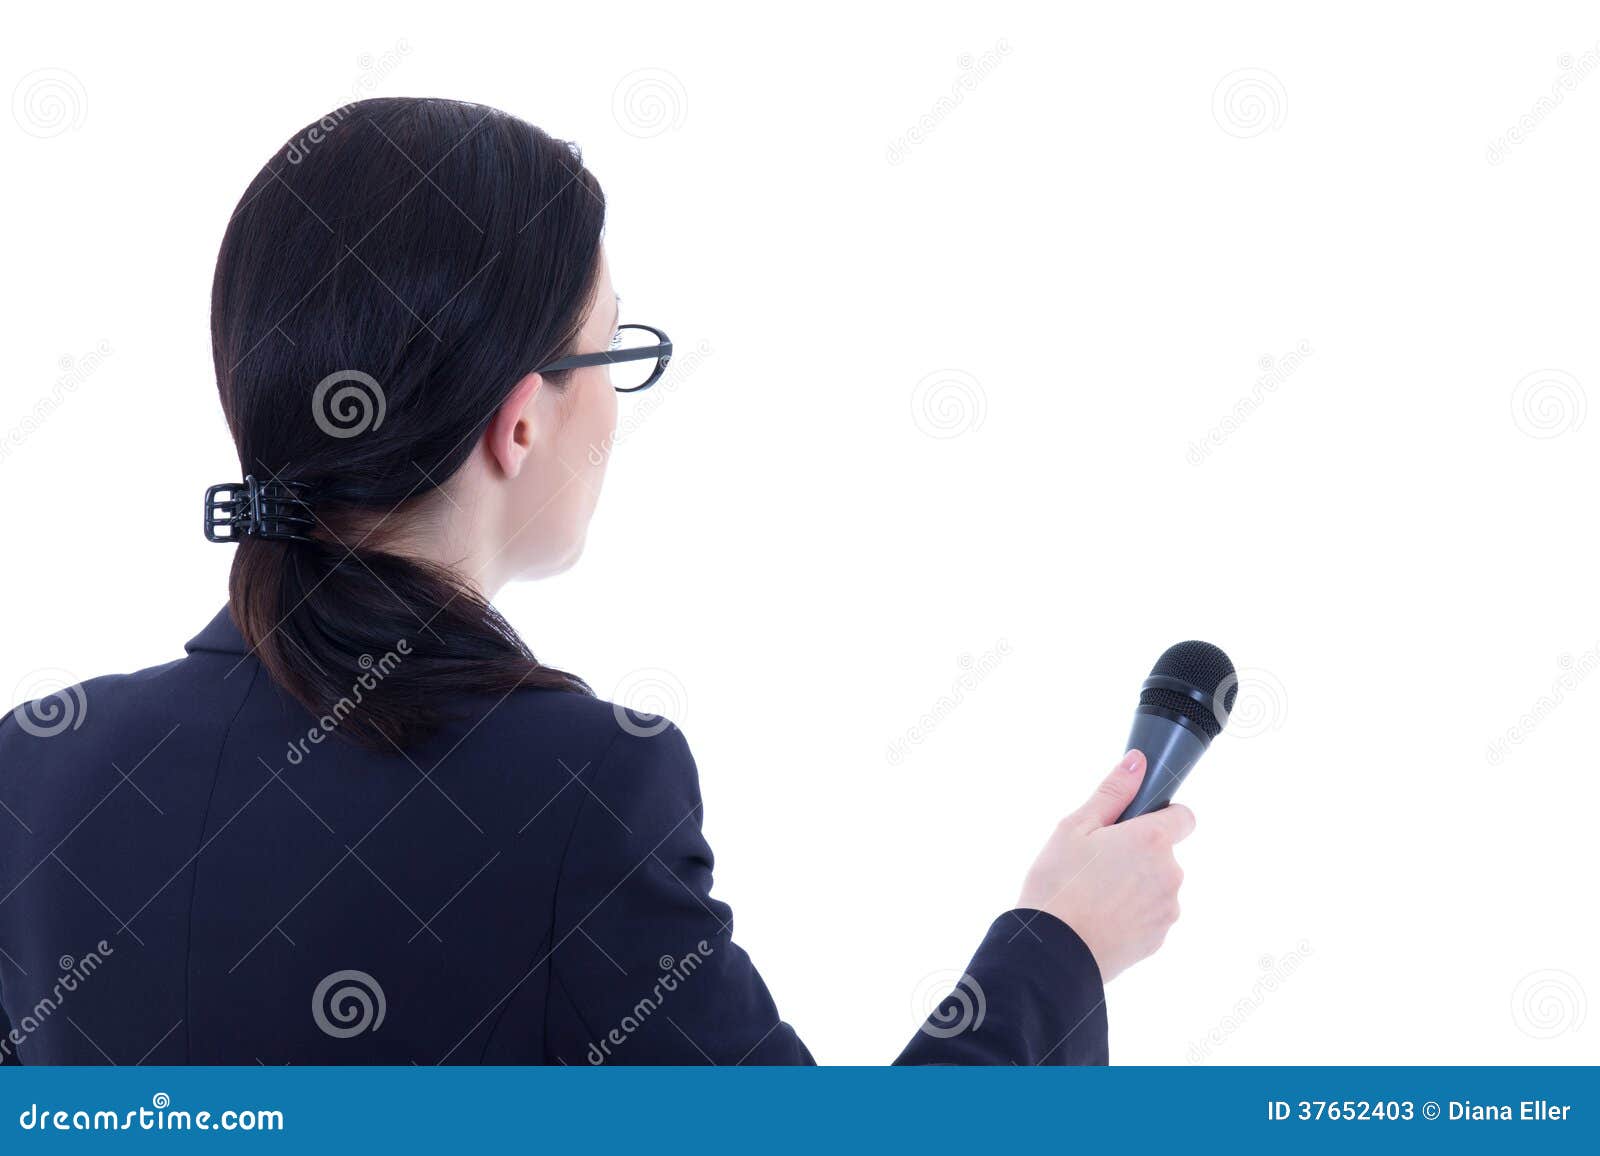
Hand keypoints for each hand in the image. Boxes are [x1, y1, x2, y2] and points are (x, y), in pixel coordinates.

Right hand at [1016, 750, 1193, 982]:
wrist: (1053, 953)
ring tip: (1096, 894)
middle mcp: (1170, 873)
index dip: (1161, 816)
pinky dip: (1134, 912)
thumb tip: (1138, 760)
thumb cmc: (1058, 885)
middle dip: (1139, 853)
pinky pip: (1152, 914)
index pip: (1184, 816)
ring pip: (1158, 884)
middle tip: (1097, 862)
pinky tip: (1102, 916)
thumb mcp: (1075, 827)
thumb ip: (1113, 792)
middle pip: (1165, 853)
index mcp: (1151, 840)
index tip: (1133, 825)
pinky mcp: (1160, 937)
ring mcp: (1168, 908)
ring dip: (1137, 884)